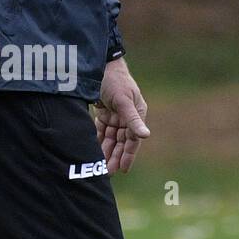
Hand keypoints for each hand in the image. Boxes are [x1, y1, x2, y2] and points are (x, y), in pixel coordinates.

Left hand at [94, 57, 149, 173]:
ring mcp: (115, 116)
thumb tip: (146, 135)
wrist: (99, 65)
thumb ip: (133, 120)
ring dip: (106, 152)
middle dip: (114, 157)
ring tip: (99, 166)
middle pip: (121, 142)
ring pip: (111, 139)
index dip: (128, 155)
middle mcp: (127, 117)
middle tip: (107, 172)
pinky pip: (101, 132)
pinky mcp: (104, 114)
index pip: (133, 140)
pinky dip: (98, 142)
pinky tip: (93, 152)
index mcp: (137, 114)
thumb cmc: (116, 80)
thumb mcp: (124, 101)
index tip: (122, 170)